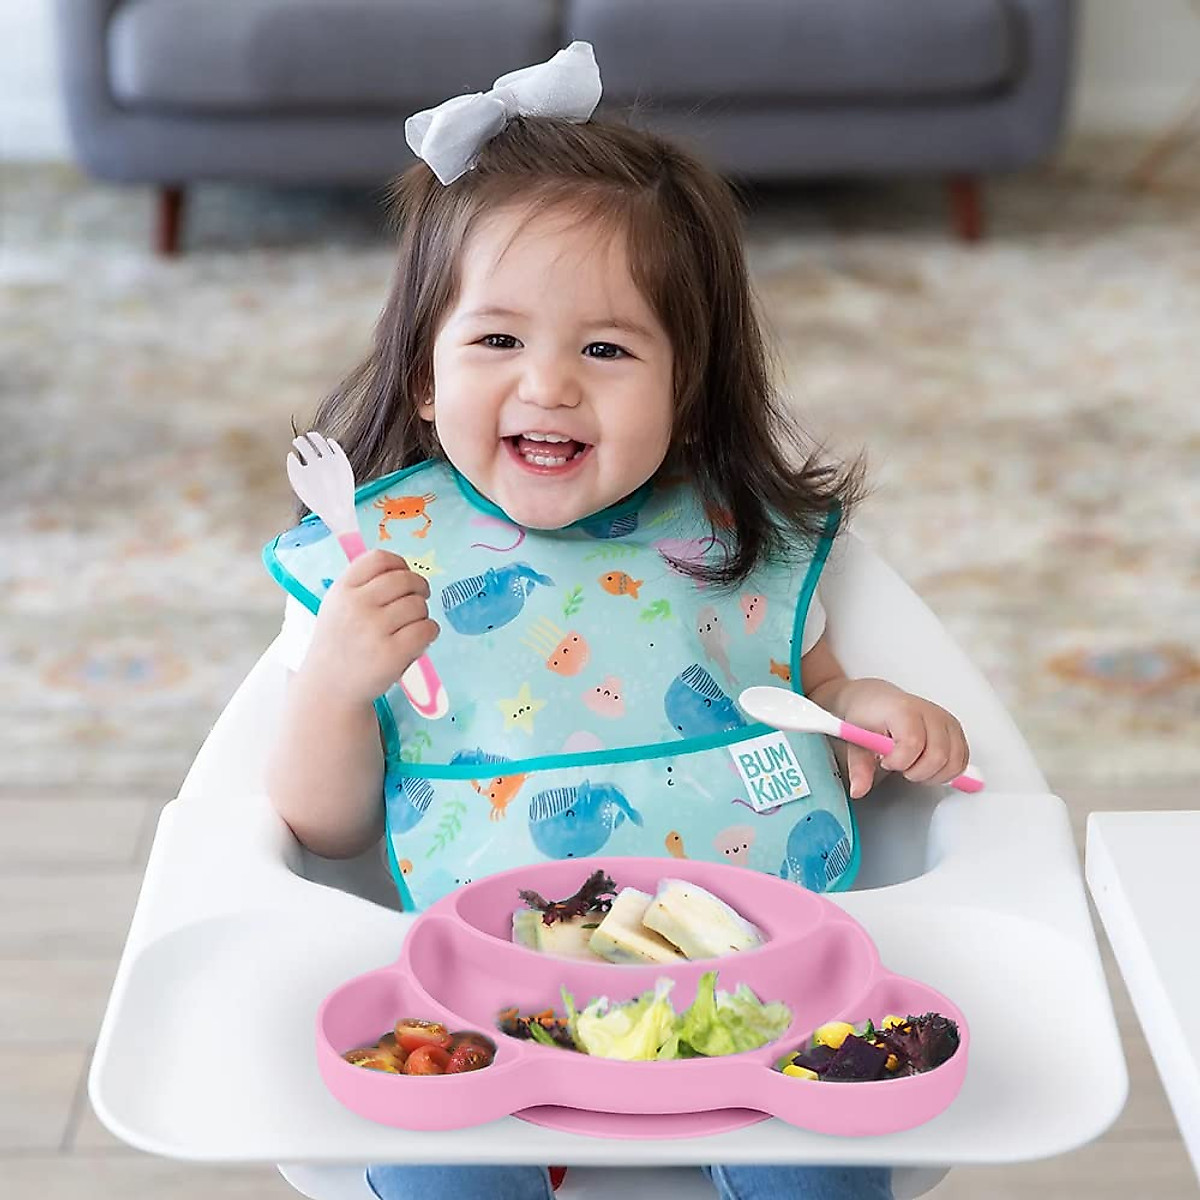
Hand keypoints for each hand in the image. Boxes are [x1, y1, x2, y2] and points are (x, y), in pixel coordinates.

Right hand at [300, 550, 438, 705]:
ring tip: (411, 627)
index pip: (379, 559)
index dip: (400, 564)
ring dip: (423, 614)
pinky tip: (419, 639)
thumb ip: (364, 586)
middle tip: (419, 599)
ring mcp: (373, 629)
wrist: (330, 688)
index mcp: (342, 590)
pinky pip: (427, 628)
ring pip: (418, 605)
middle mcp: (356, 605)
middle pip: (405, 580)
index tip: (405, 575)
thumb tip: (406, 570)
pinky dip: (430, 632)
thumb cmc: (340, 644)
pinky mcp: (391, 653)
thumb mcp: (338, 607)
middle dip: (419, 588)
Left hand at [832, 678, 969, 798]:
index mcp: (903, 710)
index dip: (899, 761)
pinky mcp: (955, 730)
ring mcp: (946, 721)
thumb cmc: (867, 715)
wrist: (875, 699)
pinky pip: (962, 759)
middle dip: (917, 772)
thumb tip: (859, 790)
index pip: (913, 743)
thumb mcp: (856, 741)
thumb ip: (859, 767)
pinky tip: (927, 767)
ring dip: (933, 774)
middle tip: (900, 767)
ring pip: (954, 760)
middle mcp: (930, 713)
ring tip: (913, 767)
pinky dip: (947, 771)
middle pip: (938, 755)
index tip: (885, 761)